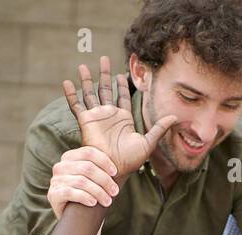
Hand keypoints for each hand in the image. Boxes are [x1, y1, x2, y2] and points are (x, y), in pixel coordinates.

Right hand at [49, 145, 119, 218]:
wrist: (74, 219)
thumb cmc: (87, 195)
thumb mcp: (93, 179)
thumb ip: (99, 168)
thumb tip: (118, 167)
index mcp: (69, 157)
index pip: (89, 153)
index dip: (104, 161)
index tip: (116, 173)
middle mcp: (60, 167)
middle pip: (87, 168)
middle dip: (104, 180)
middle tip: (115, 192)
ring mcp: (55, 180)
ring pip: (81, 181)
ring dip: (98, 192)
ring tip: (108, 201)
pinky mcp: (53, 195)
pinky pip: (71, 193)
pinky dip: (85, 197)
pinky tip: (93, 203)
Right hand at [62, 56, 175, 181]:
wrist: (113, 169)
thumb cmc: (130, 160)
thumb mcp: (148, 142)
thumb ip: (160, 128)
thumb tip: (175, 117)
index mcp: (123, 119)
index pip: (122, 97)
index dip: (122, 85)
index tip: (121, 74)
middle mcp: (109, 116)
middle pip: (105, 90)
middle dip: (104, 75)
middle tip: (103, 59)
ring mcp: (96, 118)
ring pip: (90, 94)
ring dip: (86, 80)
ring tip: (82, 66)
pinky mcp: (86, 122)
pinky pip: (76, 106)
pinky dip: (70, 95)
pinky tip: (66, 83)